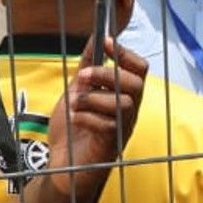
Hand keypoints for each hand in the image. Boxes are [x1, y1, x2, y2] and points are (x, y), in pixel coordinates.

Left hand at [42, 37, 147, 202]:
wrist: (63, 165)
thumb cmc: (74, 129)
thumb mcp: (77, 90)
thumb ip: (88, 67)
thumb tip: (96, 37)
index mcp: (123, 94)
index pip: (139, 68)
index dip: (125, 53)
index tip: (105, 41)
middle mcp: (129, 111)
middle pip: (137, 84)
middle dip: (107, 74)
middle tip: (82, 77)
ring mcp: (122, 128)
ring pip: (123, 104)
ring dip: (93, 98)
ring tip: (74, 103)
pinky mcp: (111, 145)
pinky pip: (109, 125)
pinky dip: (88, 117)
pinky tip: (75, 119)